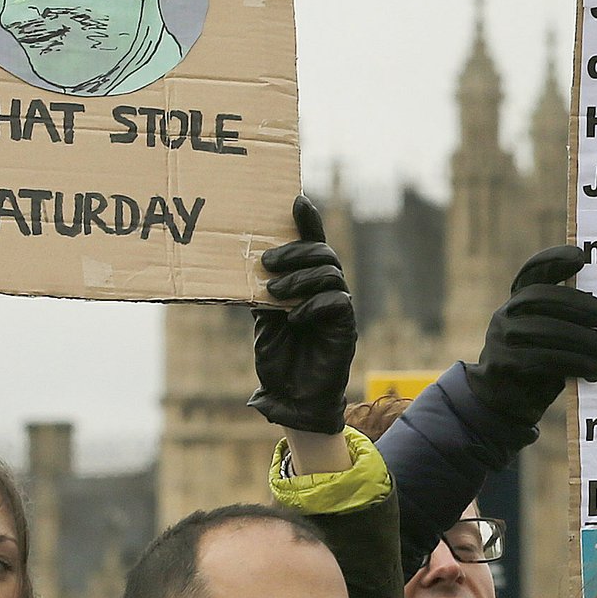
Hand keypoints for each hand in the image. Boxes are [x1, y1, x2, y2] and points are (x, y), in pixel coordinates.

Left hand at [250, 198, 357, 434]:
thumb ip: (263, 294)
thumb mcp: (262, 319)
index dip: (307, 223)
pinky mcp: (345, 327)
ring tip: (273, 293)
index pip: (311, 246)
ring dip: (300, 278)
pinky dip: (312, 305)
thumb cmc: (278, 358)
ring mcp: (338, 308)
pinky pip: (337, 302)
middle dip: (296, 252)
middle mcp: (327, 290)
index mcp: (307, 284)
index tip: (296, 201)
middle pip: (323, 254)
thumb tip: (251, 269)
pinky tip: (293, 319)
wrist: (291, 396)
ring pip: (331, 274)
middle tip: (266, 262)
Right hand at [470, 247, 596, 423]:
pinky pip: (543, 359)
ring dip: (586, 339)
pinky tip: (596, 368)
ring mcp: (501, 339)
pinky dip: (575, 362)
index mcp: (519, 301)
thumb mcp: (551, 337)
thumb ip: (569, 321)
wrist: (502, 402)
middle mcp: (506, 314)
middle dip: (584, 305)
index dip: (554, 259)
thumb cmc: (540, 363)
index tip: (581, 256)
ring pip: (546, 330)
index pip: (533, 272)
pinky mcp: (504, 365)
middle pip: (544, 298)